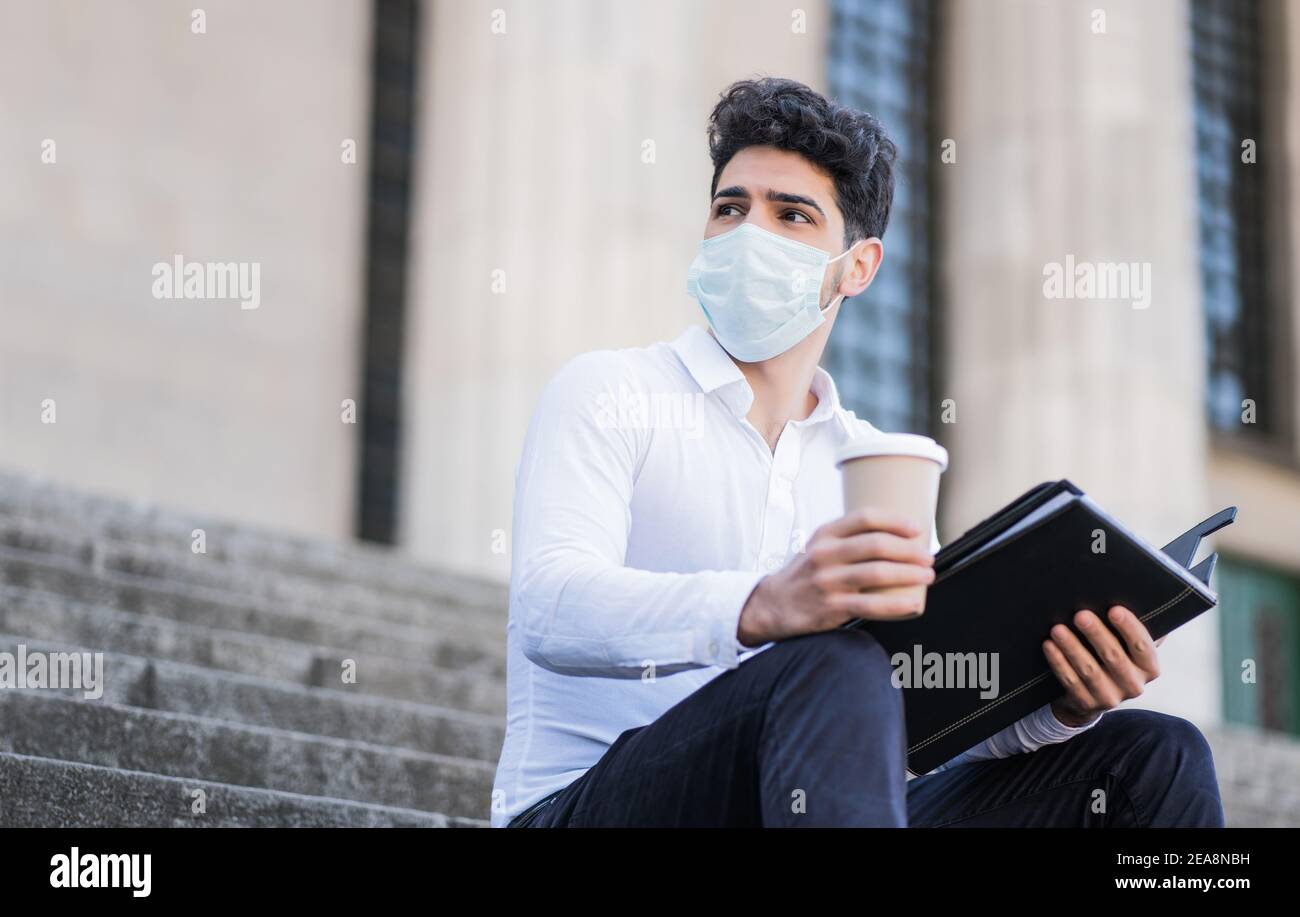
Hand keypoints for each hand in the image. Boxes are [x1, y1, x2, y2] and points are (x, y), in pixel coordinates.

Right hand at [737, 507, 934, 646]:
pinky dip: (896, 604)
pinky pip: (870, 605)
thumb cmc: (807, 573)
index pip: (864, 518)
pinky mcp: (831, 607)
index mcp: (825, 534)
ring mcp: (827, 581)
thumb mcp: (819, 546)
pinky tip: (913, 603)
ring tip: (927, 576)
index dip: (895, 520)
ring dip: (909, 574)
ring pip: (877, 573)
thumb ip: (849, 538)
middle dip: (909, 550)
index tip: (917, 529)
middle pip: (875, 545)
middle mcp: (824, 554)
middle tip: (928, 557)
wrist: (773, 604)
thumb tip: (897, 535)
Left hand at [1043, 606, 1160, 726]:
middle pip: (1114, 656)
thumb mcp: (1126, 645)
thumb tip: (1127, 593)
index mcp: (1149, 668)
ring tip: (1057, 628)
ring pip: (1089, 670)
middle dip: (1096, 633)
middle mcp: (1134, 685)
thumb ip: (1130, 628)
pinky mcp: (1087, 703)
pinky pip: (1070, 681)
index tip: (1114, 609)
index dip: (1129, 628)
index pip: (1142, 646)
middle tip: (1080, 615)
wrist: (1094, 693)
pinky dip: (1058, 662)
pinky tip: (1049, 645)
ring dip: (1072, 647)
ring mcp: (1110, 697)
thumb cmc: (1112, 657)